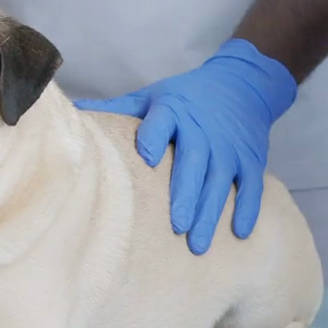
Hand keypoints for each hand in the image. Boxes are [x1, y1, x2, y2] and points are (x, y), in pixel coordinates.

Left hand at [74, 40, 295, 253]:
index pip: (162, 121)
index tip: (146, 155)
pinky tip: (239, 233)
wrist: (242, 83)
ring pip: (221, 181)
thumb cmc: (186, 97)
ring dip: (211, 212)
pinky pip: (252, 186)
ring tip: (197, 244)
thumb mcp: (152, 96)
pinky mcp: (250, 158)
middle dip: (186, 194)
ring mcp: (229, 146)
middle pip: (194, 162)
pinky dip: (248, 208)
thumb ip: (119, 110)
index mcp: (174, 110)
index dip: (154, 136)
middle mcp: (203, 129)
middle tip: (177, 226)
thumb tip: (75, 113)